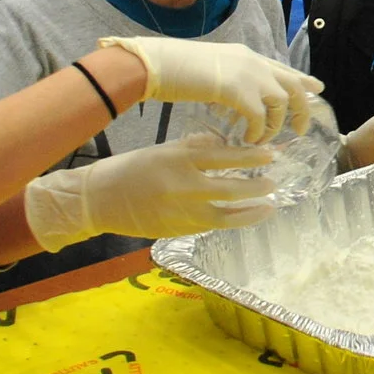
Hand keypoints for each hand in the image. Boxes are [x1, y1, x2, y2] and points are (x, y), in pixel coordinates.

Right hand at [22, 131, 280, 250]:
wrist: (98, 200)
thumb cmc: (131, 168)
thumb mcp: (163, 149)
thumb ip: (194, 147)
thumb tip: (224, 143)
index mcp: (179, 159)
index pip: (224, 157)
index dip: (251, 157)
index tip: (272, 155)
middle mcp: (183, 187)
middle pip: (231, 187)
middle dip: (257, 185)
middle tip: (274, 180)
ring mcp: (181, 212)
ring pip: (226, 213)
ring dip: (252, 208)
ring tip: (270, 203)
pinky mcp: (178, 230)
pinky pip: (213, 225)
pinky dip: (233, 220)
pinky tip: (248, 216)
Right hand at [98, 36, 323, 141]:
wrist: (156, 64)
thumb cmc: (174, 68)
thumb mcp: (210, 69)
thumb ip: (229, 78)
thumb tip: (236, 96)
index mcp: (246, 56)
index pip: (282, 67)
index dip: (301, 79)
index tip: (317, 87)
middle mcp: (252, 62)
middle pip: (291, 84)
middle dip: (301, 108)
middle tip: (301, 129)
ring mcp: (247, 74)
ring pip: (280, 103)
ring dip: (274, 126)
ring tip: (263, 141)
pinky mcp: (238, 90)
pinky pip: (259, 117)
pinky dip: (257, 131)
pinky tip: (249, 141)